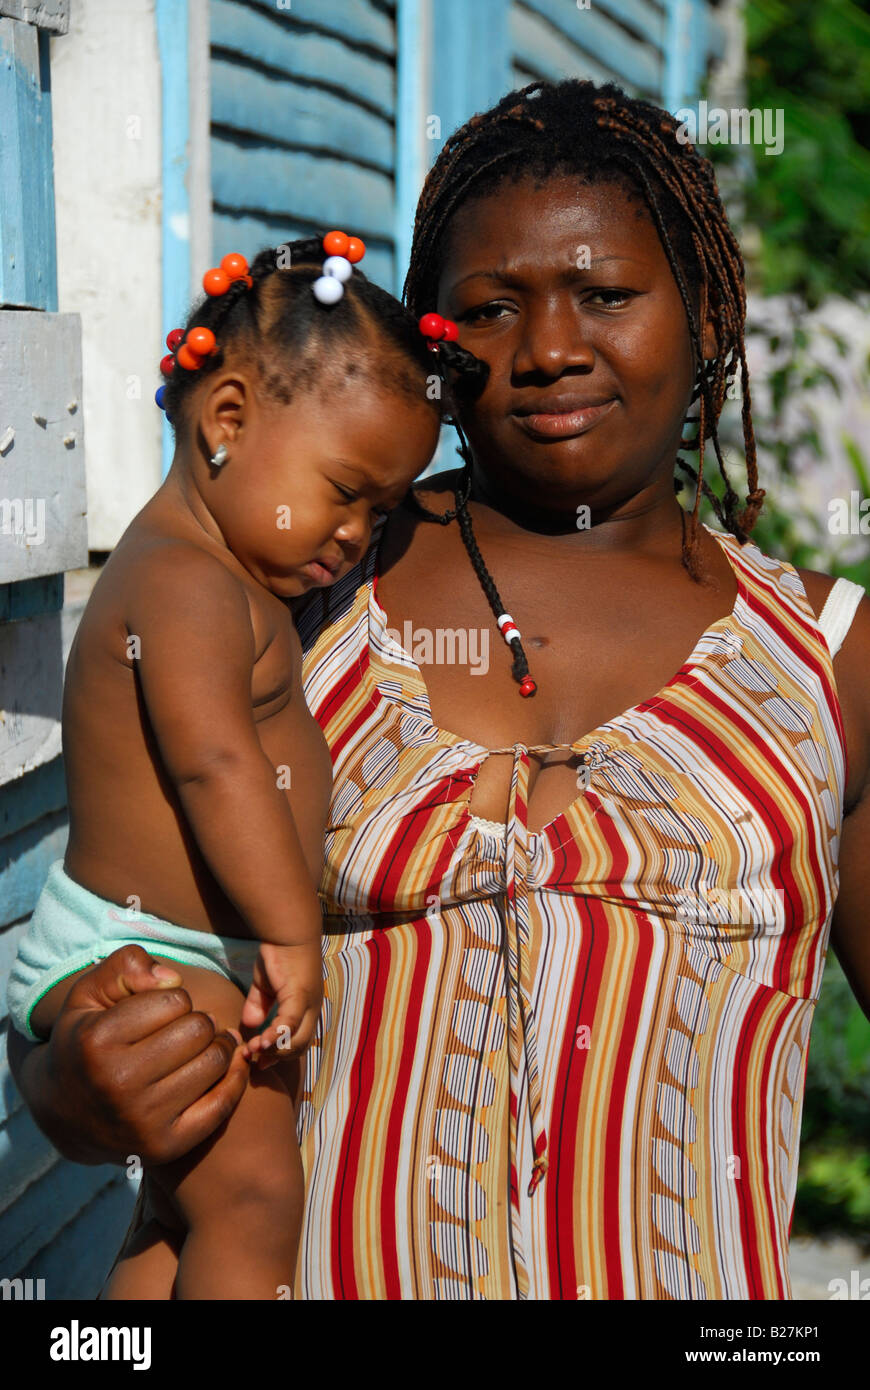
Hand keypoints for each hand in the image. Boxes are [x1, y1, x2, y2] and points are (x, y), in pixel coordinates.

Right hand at [8, 945, 249, 1165]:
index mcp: (97, 1041)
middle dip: (198, 1022)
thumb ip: (127, 966)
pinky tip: (223, 1067)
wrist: (66, 1114)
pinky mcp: (166, 1146)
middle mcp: (119, 1083)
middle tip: (184, 1029)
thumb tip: (172, 979)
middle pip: (199, 1030)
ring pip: (215, 1062)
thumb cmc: (86, 1040)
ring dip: (217, 1047)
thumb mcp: (90, 993)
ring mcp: (143, 1120)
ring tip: (199, 1047)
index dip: (174, 998)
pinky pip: (223, 1103)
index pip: (175, 1000)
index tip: (160, 1011)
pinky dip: (232, 1079)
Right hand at [240, 940, 322, 1067]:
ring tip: (254, 1050)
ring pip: (297, 1040)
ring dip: (274, 1050)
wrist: (287, 930)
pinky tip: (261, 1043)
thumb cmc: (278, 953)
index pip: (297, 1041)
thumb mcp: (265, 984)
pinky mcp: (300, 994)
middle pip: (299, 1046)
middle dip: (276, 1057)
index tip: (260, 1063)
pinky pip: (290, 1022)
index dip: (279, 1054)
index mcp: (306, 1007)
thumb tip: (249, 1025)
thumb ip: (258, 1004)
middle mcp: (313, 1008)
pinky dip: (277, 1035)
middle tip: (254, 1060)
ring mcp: (309, 1002)